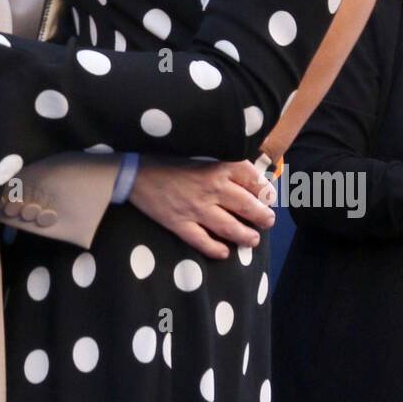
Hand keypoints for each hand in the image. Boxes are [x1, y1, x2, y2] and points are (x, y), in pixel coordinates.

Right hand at [130, 159, 276, 259]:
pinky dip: (215, 249)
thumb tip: (247, 170)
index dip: (266, 191)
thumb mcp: (201, 149)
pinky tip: (223, 252)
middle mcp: (212, 187)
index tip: (269, 197)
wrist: (133, 165)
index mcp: (220, 165)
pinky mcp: (179, 222)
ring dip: (246, 236)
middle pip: (248, 207)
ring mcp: (196, 207)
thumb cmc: (168, 153)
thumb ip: (223, 159)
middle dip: (263, 217)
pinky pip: (202, 241)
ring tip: (253, 239)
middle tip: (267, 221)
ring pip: (230, 228)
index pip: (254, 180)